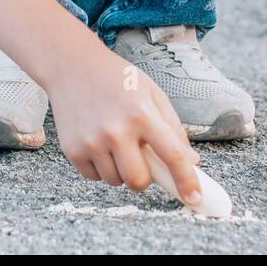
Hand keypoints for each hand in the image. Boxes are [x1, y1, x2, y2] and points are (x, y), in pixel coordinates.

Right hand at [46, 45, 202, 200]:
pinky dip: (101, 167)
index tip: (194, 198)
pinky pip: (94, 177)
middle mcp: (116, 130)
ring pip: (116, 181)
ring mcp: (92, 141)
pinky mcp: (72, 149)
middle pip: (139, 181)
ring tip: (117, 143)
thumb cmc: (117, 80)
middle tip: (141, 158)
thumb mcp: (152, 93)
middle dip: (145, 177)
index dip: (186, 180)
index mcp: (142, 114)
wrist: (72, 66)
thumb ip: (173, 128)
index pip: (172, 155)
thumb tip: (191, 162)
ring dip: (122, 170)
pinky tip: (99, 142)